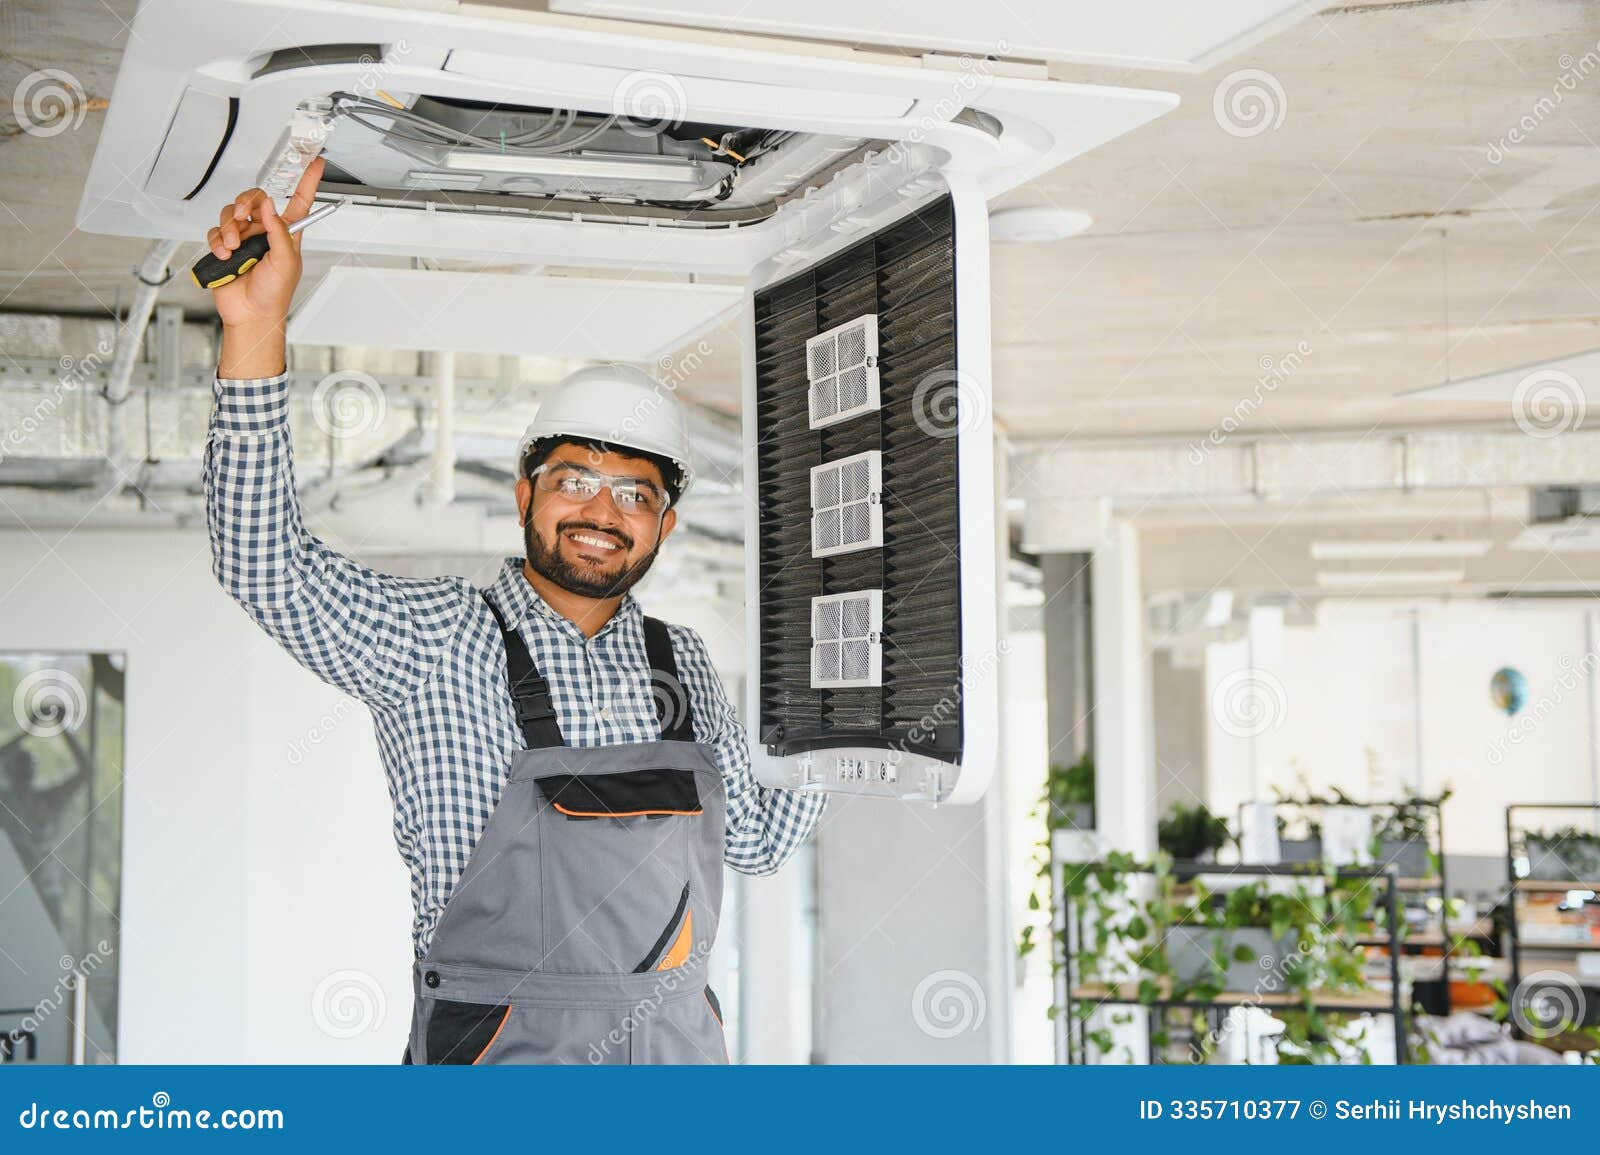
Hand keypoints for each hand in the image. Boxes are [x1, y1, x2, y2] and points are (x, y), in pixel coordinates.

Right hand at [206, 156, 324, 329]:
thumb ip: (279, 232)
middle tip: (243, 216)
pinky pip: (216, 231)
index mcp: (286, 233)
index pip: (299, 200)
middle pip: (254, 199)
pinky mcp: (225, 247)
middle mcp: (265, 232)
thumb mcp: (286, 262)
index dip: (308, 181)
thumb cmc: (274, 293)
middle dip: (245, 202)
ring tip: (233, 248)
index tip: (316, 163)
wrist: (250, 313)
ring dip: (230, 228)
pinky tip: (224, 255)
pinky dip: (217, 241)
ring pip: (231, 213)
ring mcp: (244, 238)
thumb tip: (269, 207)